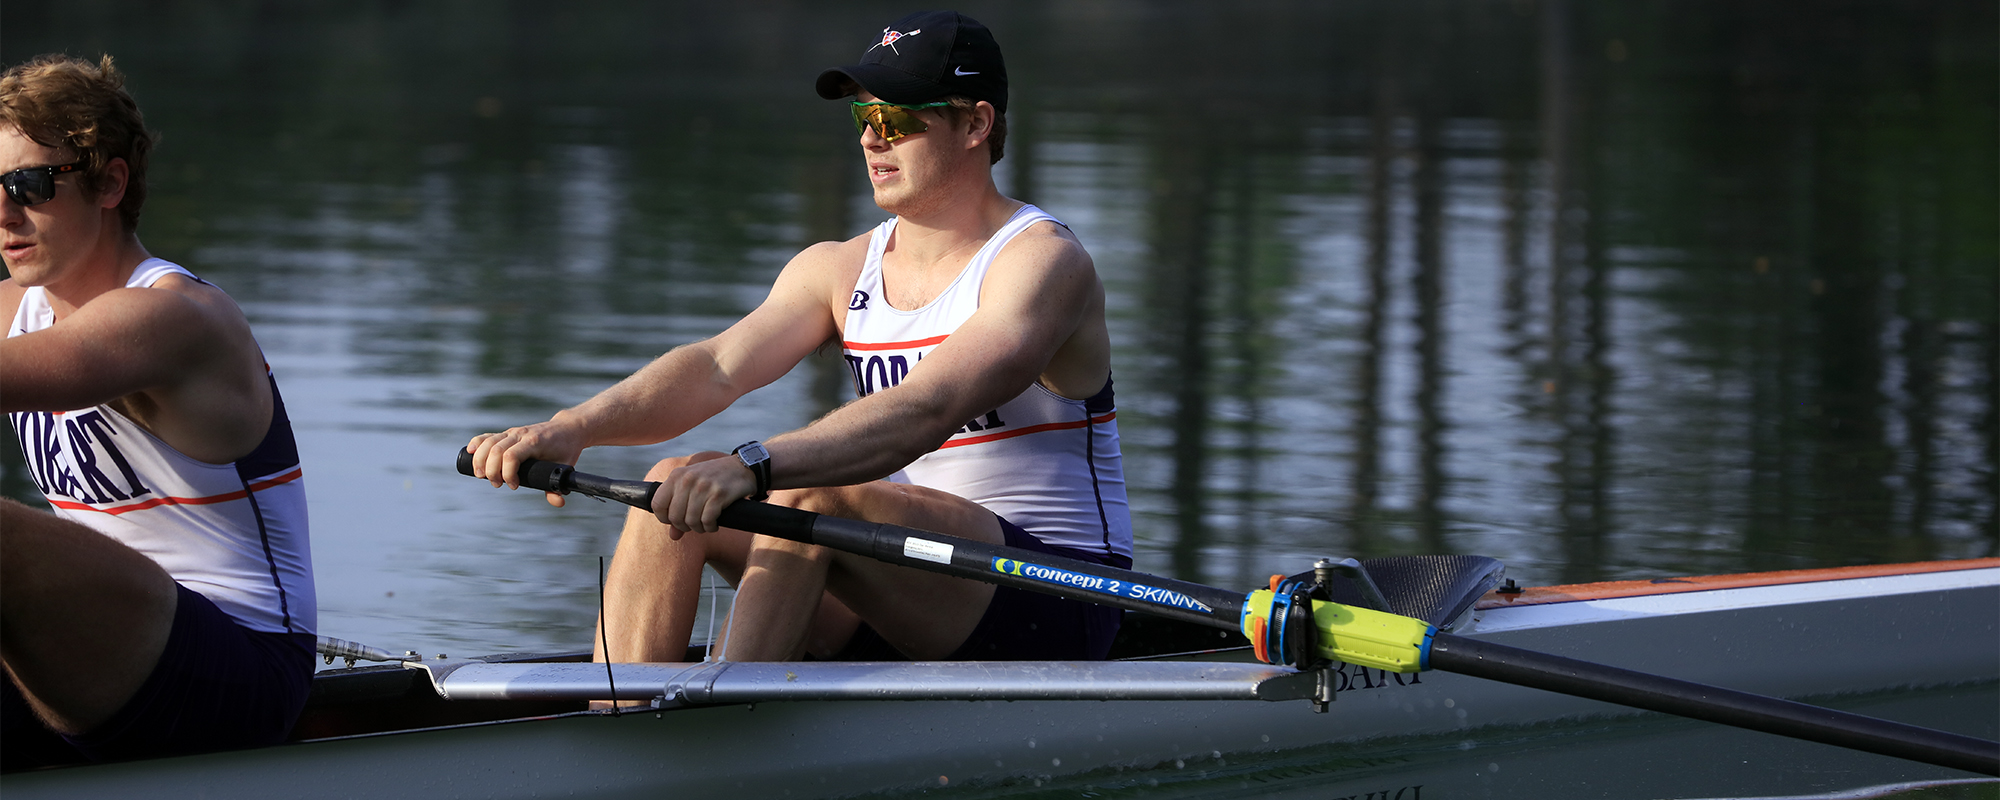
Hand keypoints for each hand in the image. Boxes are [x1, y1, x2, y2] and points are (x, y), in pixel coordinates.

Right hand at [466, 416, 587, 506]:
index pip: (511, 456)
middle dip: (491, 471)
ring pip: (489, 442)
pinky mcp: (508, 433)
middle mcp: (521, 434)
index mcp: (534, 442)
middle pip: (496, 450)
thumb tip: (557, 503)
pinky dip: (477, 443)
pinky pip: (488, 436)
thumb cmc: (565, 449)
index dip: (507, 474)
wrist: (567, 428)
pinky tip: (470, 452)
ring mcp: (513, 432)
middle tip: (497, 485)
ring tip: (481, 476)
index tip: (514, 486)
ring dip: (480, 460)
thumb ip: (558, 487)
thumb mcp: (565, 467)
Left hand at [654, 452, 757, 537]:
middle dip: (684, 526)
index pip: (657, 504)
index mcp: (677, 476)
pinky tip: (714, 524)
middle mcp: (688, 479)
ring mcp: (703, 486)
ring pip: (691, 520)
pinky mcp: (719, 494)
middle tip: (694, 525)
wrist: (743, 467)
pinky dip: (710, 527)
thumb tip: (673, 536)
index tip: (675, 521)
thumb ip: (680, 509)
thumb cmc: (715, 479)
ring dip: (699, 528)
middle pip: (675, 516)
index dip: (665, 518)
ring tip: (705, 524)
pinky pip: (707, 520)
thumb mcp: (693, 487)